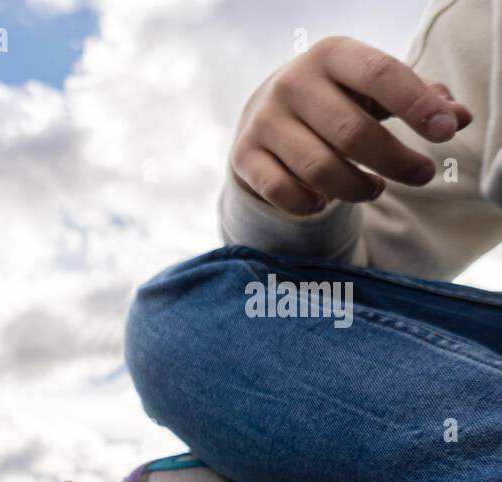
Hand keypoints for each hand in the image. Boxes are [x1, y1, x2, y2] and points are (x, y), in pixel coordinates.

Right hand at [231, 36, 472, 215]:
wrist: (264, 112)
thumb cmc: (337, 99)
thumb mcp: (375, 89)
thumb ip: (420, 97)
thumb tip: (459, 117)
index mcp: (331, 54)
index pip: (381, 75)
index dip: (418, 105)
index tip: (447, 132)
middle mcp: (292, 82)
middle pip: (352, 133)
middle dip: (396, 161)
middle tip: (422, 175)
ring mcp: (264, 120)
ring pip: (320, 170)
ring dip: (358, 189)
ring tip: (375, 189)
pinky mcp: (244, 156)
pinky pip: (283, 192)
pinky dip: (311, 204)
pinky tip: (325, 201)